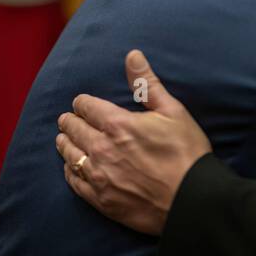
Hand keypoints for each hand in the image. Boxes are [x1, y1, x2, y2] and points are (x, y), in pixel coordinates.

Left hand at [57, 50, 211, 235]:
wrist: (191, 199)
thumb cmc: (187, 152)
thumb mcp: (173, 111)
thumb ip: (147, 84)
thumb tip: (132, 55)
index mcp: (119, 125)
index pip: (88, 107)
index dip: (82, 102)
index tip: (80, 102)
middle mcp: (102, 149)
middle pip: (74, 130)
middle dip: (69, 121)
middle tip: (66, 119)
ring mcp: (99, 176)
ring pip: (70, 155)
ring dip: (65, 144)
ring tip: (63, 138)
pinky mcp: (101, 199)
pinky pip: (75, 182)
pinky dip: (69, 171)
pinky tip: (70, 167)